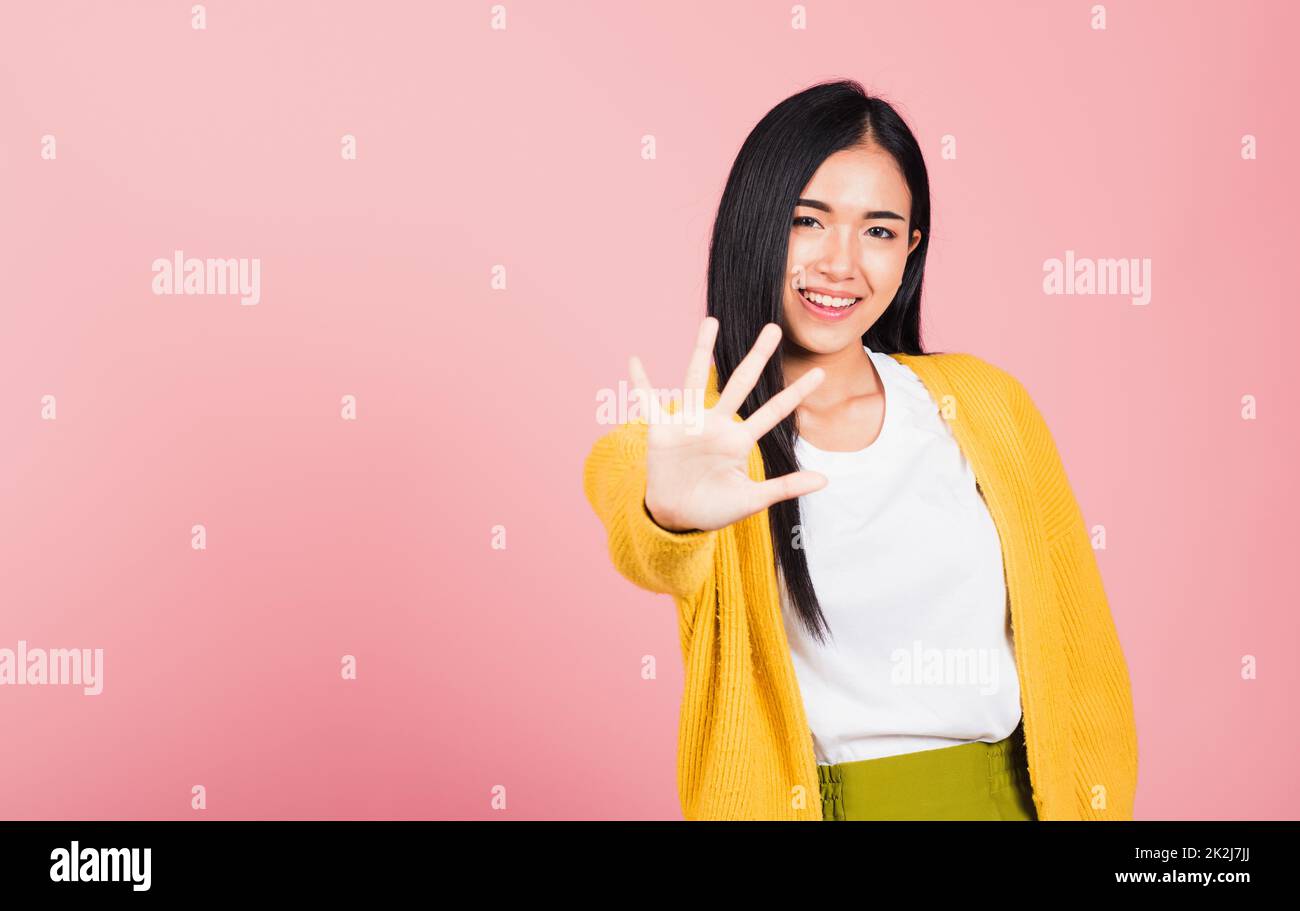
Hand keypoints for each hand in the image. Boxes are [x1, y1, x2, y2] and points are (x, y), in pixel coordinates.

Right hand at [628, 317, 827, 532]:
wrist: (677, 518)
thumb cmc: (714, 509)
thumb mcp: (752, 499)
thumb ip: (785, 487)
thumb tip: (825, 480)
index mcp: (739, 440)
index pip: (773, 411)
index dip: (796, 393)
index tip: (820, 373)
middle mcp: (716, 424)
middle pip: (740, 382)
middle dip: (757, 356)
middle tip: (774, 328)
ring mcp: (689, 423)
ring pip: (696, 379)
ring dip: (702, 350)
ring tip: (711, 321)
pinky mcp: (662, 430)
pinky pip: (649, 402)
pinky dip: (640, 383)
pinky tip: (635, 361)